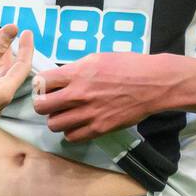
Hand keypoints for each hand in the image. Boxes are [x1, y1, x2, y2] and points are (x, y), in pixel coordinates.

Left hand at [32, 52, 181, 141]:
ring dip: (56, 120)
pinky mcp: (99, 129)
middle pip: (42, 107)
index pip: (41, 82)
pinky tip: (78, 124)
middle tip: (51, 103)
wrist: (153, 83)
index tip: (46, 87)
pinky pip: (72, 137)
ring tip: (65, 115)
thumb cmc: (128, 66)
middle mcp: (78, 94)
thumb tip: (60, 78)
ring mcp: (88, 114)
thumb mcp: (97, 58)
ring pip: (54, 124)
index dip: (41, 85)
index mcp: (77, 73)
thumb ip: (75, 69)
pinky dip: (71, 132)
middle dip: (43, 104)